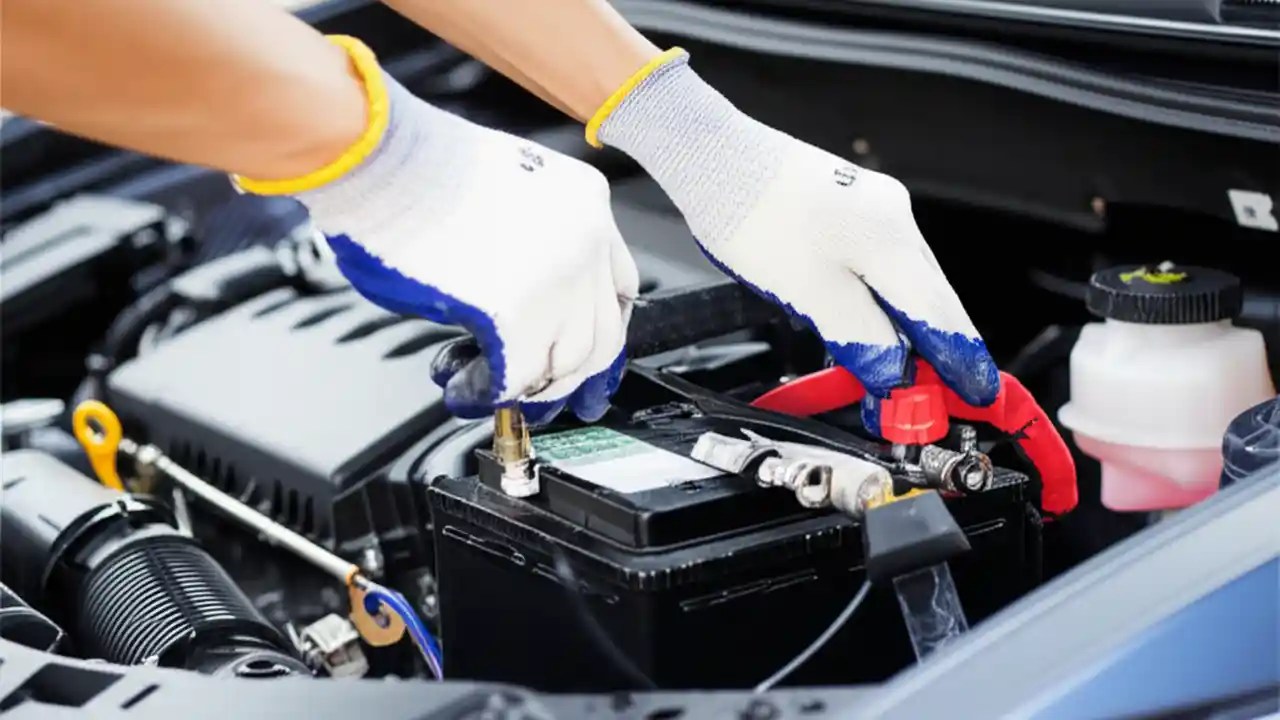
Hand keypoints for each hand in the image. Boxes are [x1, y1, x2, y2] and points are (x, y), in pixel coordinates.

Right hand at [247, 68, 637, 423]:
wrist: (380, 154)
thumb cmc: (415, 163)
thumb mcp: (503, 189)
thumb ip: (528, 242)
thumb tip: (516, 298)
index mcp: (586, 202)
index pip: (619, 284)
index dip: (599, 327)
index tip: (583, 354)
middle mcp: (587, 240)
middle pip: (605, 331)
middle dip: (575, 374)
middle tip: (549, 397)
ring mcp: (560, 280)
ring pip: (570, 361)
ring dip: (532, 387)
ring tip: (494, 390)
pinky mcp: (519, 315)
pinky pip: (518, 376)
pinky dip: (490, 394)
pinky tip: (467, 391)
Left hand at [594, 49, 997, 432]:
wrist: (713, 156)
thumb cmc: (753, 216)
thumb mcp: (809, 294)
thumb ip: (860, 337)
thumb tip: (893, 372)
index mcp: (892, 242)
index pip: (943, 316)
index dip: (961, 361)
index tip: (977, 392)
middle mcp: (893, 218)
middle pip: (929, 297)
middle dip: (935, 348)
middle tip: (936, 392)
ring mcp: (870, 206)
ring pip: (902, 279)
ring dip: (904, 323)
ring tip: (902, 368)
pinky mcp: (844, 203)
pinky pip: (877, 260)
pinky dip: (879, 296)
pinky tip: (867, 315)